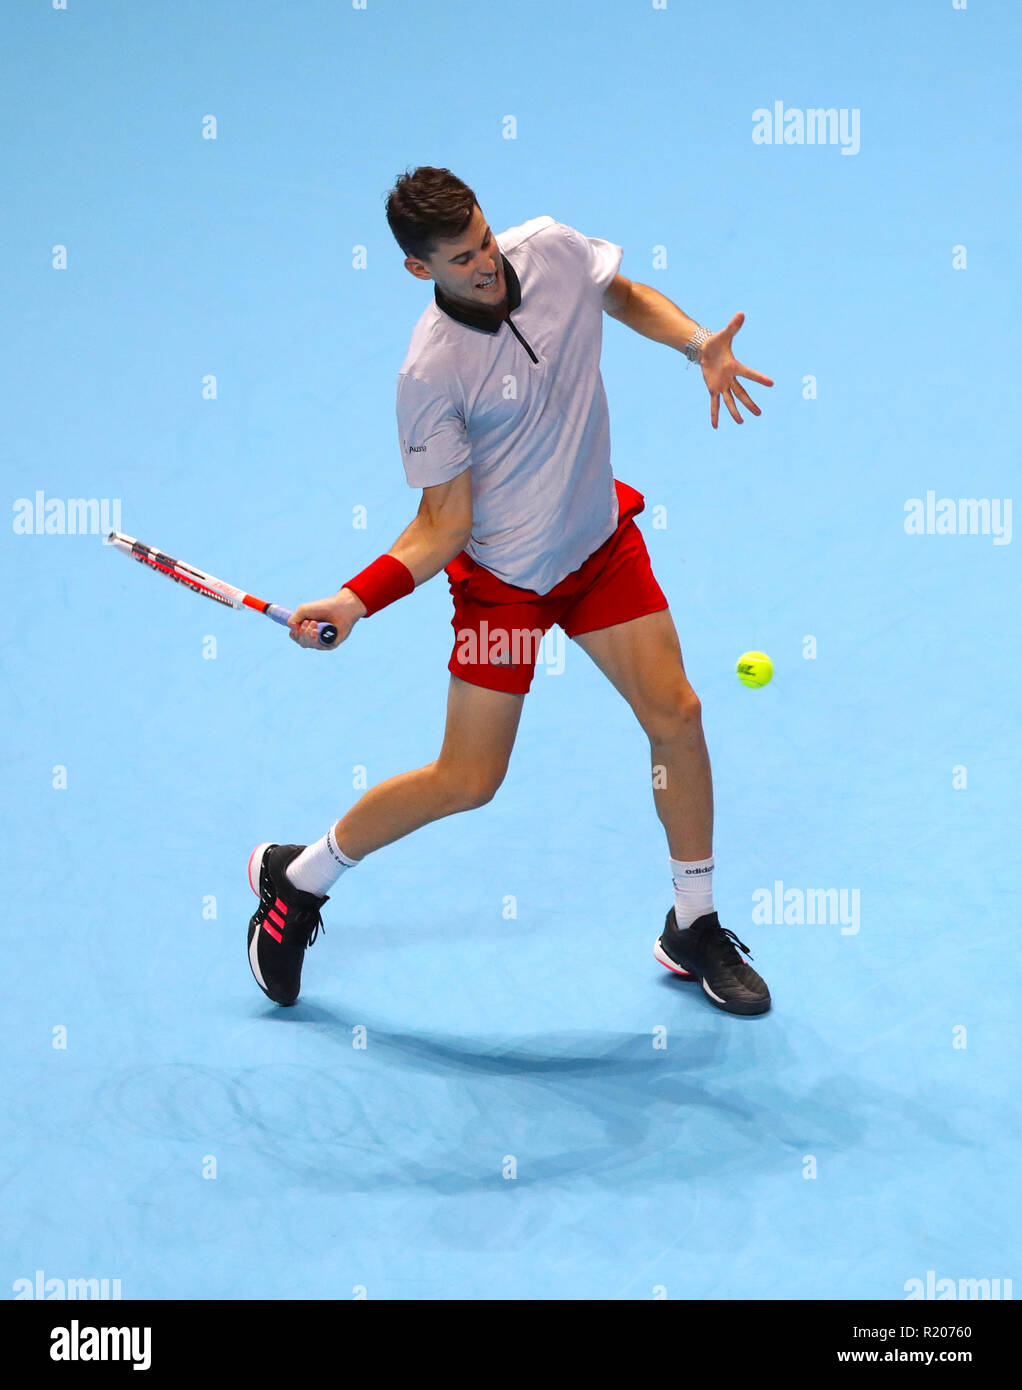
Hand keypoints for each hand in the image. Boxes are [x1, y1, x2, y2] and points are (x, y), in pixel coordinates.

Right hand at [288, 588, 366, 649]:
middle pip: (301, 642)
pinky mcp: (331, 644)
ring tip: (315, 623)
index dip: (294, 633)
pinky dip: (315, 639)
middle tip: (310, 621)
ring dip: (308, 634)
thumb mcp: (303, 610)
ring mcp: (322, 641)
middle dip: (302, 632)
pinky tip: (317, 632)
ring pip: (308, 645)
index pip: (295, 637)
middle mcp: (314, 636)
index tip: (296, 625)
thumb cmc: (323, 607)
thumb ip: (293, 619)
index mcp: (307, 628)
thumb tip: (290, 628)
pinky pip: (319, 647)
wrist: (341, 607)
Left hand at [699, 311, 772, 428]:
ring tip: (741, 422)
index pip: (749, 374)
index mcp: (735, 367)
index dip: (759, 378)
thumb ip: (732, 326)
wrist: (705, 350)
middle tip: (759, 413)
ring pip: (730, 401)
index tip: (771, 383)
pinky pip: (714, 403)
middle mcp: (731, 379)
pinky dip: (714, 414)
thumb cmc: (716, 343)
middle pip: (741, 393)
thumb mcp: (723, 335)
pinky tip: (715, 425)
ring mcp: (722, 385)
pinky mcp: (713, 388)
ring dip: (735, 412)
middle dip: (749, 403)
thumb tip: (741, 313)